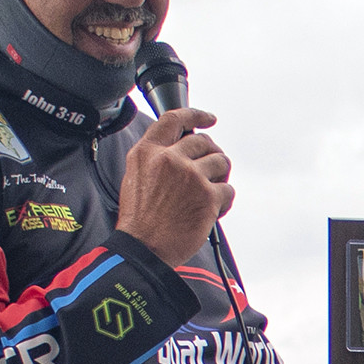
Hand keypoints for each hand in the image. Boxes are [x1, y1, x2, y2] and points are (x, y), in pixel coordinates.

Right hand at [117, 107, 232, 266]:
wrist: (144, 249)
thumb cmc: (140, 220)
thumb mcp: (135, 177)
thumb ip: (155, 157)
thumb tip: (178, 148)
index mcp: (148, 152)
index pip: (175, 119)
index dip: (196, 115)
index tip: (209, 118)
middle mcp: (169, 159)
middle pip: (204, 141)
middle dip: (211, 155)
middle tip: (210, 172)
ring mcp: (191, 176)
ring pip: (221, 162)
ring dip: (220, 177)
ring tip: (210, 193)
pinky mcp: (208, 196)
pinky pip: (228, 190)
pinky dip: (225, 201)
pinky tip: (213, 211)